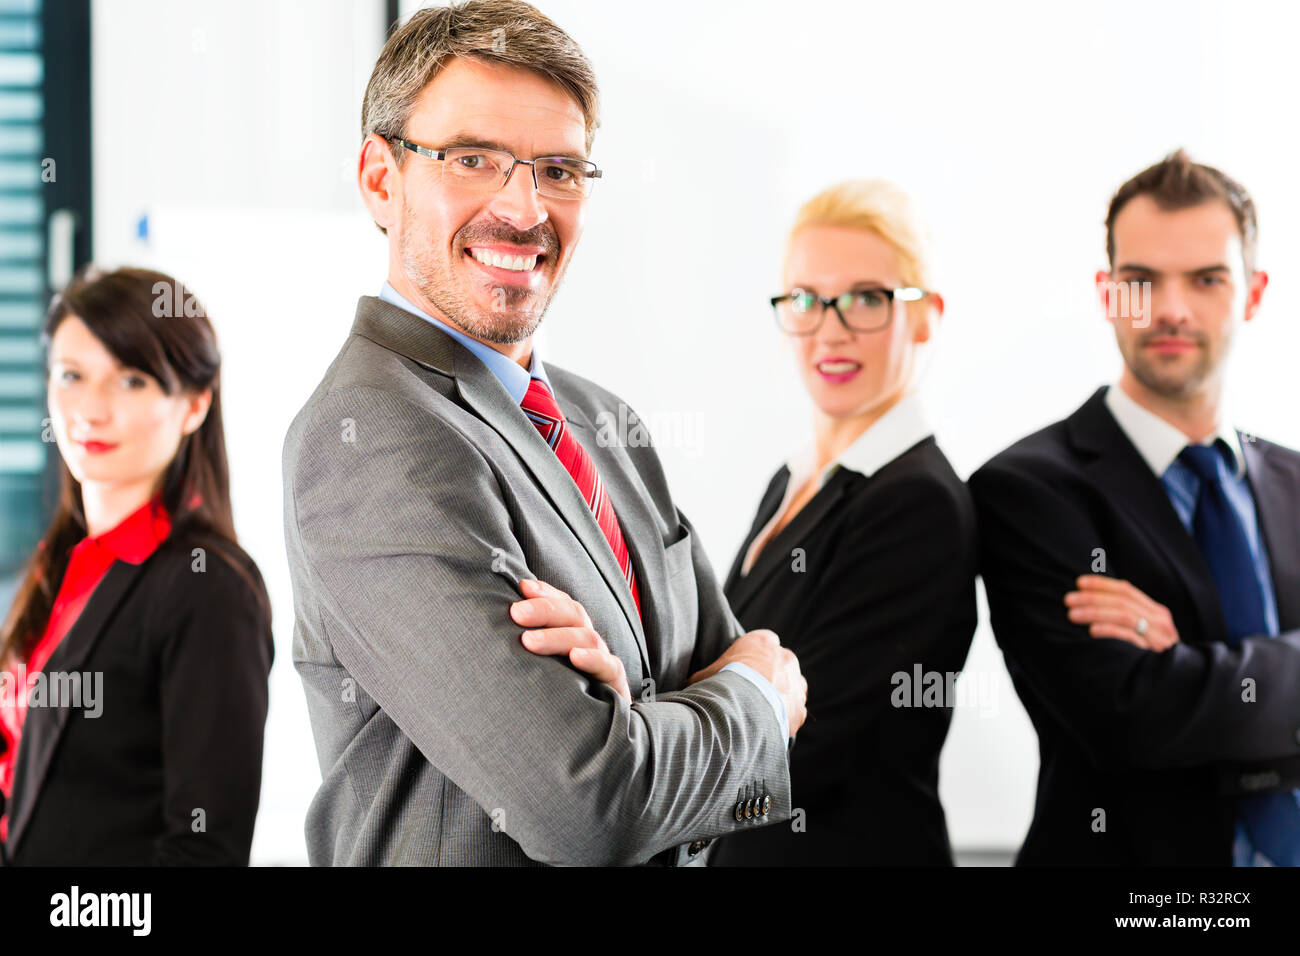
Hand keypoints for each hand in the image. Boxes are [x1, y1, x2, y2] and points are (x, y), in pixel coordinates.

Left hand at [512, 579, 629, 699]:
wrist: (597, 726)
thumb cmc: (562, 691)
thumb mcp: (544, 664)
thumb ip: (528, 643)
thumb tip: (500, 623)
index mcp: (572, 631)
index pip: (562, 603)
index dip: (545, 593)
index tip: (522, 588)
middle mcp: (588, 640)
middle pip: (572, 614)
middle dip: (544, 610)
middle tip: (516, 614)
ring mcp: (602, 659)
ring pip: (585, 637)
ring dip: (557, 636)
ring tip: (529, 641)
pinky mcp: (614, 682)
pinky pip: (607, 666)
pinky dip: (592, 659)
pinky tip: (575, 657)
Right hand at [687, 629, 806, 735]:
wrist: (739, 712)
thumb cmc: (720, 687)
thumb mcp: (704, 676)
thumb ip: (704, 676)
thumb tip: (687, 684)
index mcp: (762, 641)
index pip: (764, 641)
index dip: (754, 655)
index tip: (744, 668)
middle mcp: (784, 657)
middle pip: (780, 662)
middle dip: (770, 674)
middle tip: (752, 690)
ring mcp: (795, 683)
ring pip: (792, 685)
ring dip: (781, 693)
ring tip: (762, 707)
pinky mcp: (799, 708)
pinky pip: (796, 710)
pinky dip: (786, 716)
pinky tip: (770, 723)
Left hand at [1065, 574, 1179, 650]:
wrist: (1176, 685)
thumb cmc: (1153, 657)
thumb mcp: (1146, 632)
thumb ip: (1127, 616)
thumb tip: (1092, 600)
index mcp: (1156, 612)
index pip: (1127, 590)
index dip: (1102, 584)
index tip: (1079, 582)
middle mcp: (1160, 622)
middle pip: (1122, 601)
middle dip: (1092, 598)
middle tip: (1068, 600)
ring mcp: (1157, 638)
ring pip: (1124, 616)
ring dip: (1095, 612)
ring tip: (1072, 615)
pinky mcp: (1153, 655)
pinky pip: (1130, 638)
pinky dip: (1110, 631)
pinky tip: (1092, 630)